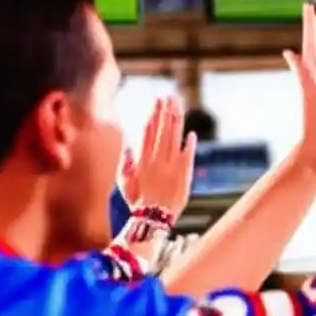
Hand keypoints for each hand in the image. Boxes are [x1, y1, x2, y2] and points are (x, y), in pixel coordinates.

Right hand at [121, 96, 195, 216]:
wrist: (153, 218)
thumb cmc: (138, 202)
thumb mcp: (124, 183)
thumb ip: (125, 164)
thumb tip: (128, 147)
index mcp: (142, 160)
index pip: (149, 133)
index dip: (154, 117)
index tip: (157, 103)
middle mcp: (157, 160)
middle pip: (162, 131)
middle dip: (165, 112)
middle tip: (169, 97)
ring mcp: (171, 167)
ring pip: (174, 139)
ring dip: (176, 121)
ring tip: (179, 107)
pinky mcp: (183, 175)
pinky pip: (187, 156)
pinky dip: (188, 145)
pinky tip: (191, 133)